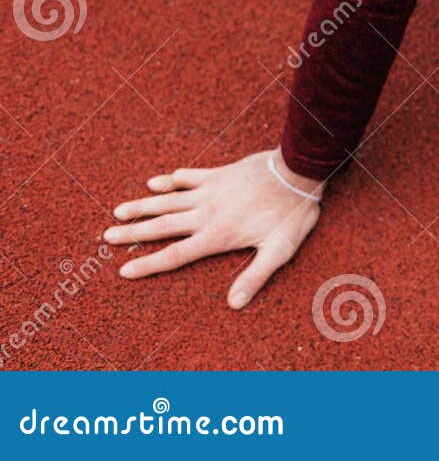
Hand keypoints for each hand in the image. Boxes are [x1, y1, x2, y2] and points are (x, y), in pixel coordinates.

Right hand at [106, 148, 324, 308]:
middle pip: (162, 226)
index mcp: (218, 235)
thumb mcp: (279, 251)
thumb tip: (235, 304)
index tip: (123, 270)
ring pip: (168, 200)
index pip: (176, 254)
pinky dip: (170, 179)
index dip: (149, 264)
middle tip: (106, 237)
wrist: (297, 170)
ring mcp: (210, 190)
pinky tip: (154, 181)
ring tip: (118, 211)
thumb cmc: (291, 213)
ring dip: (143, 205)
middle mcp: (207, 213)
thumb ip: (255, 277)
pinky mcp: (218, 173)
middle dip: (133, 233)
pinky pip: (188, 176)